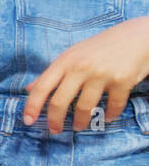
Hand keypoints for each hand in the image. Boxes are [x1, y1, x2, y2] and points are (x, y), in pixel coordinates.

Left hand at [23, 16, 148, 132]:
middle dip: (54, 121)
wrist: (137, 36)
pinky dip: (108, 115)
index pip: (42, 87)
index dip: (32, 106)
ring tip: (79, 126)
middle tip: (55, 130)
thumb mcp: (72, 54)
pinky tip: (106, 117)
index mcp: (65, 61)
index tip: (27, 121)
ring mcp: (101, 74)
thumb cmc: (100, 47)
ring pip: (84, 108)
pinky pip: (112, 106)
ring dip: (80, 122)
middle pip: (59, 102)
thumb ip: (51, 73)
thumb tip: (28, 88)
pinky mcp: (122, 81)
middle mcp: (81, 67)